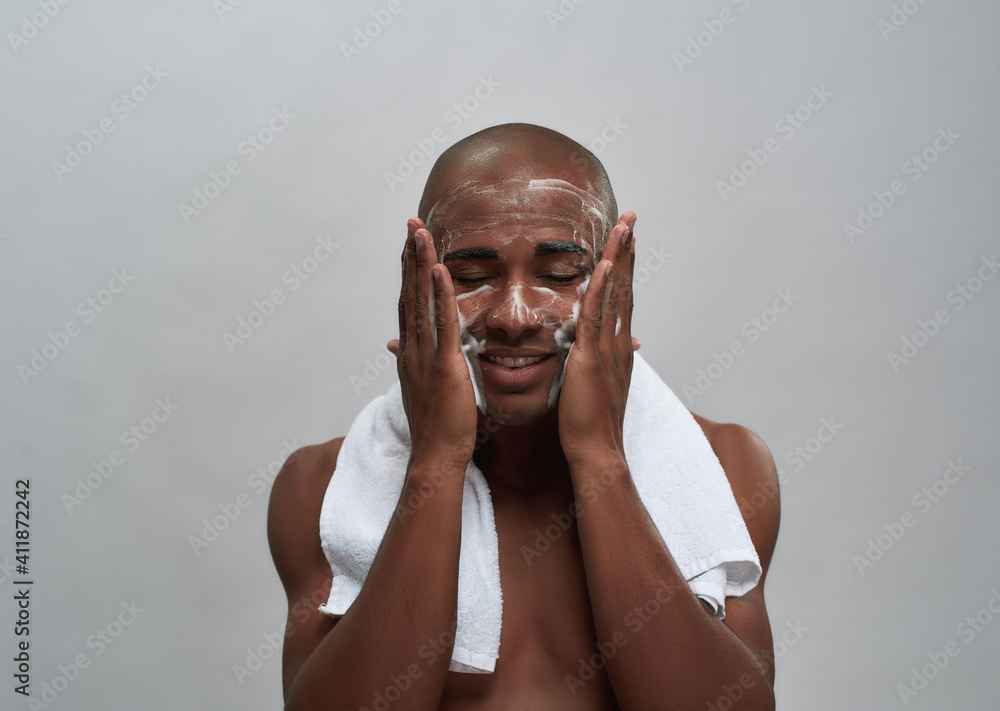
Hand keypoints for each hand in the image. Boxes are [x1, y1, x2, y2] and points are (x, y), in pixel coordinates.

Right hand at [387, 219, 477, 466]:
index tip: (410, 247)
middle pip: (409, 294)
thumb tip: (399, 349)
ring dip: (420, 265)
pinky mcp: (444, 366)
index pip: (408, 304)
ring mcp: (425, 357)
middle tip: (411, 225)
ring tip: (420, 234)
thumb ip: (414, 364)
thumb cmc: (436, 427)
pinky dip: (440, 295)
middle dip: (410, 257)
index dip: (408, 274)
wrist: (435, 456)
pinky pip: (442, 324)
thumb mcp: (423, 389)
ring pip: (421, 302)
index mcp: (410, 354)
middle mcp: (412, 349)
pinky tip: (439, 270)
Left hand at [557, 211, 637, 466]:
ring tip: (623, 226)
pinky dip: (601, 288)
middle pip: (625, 286)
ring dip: (619, 256)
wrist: (596, 451)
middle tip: (631, 219)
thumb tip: (600, 352)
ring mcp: (608, 348)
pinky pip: (596, 315)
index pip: (622, 300)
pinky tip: (604, 264)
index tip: (626, 243)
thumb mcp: (598, 387)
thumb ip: (600, 365)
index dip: (625, 269)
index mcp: (618, 349)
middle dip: (628, 251)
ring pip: (615, 293)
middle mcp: (618, 343)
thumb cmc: (591, 425)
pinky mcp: (591, 357)